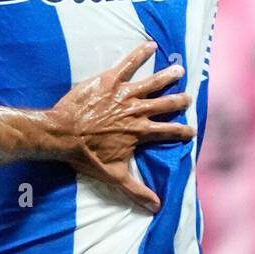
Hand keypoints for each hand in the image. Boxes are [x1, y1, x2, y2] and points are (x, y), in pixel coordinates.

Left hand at [51, 42, 194, 211]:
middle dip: (179, 101)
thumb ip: (136, 190)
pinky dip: (140, 54)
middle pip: (165, 104)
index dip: (182, 132)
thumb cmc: (86, 154)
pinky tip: (150, 46)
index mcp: (140, 132)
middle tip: (188, 97)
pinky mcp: (109, 80)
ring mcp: (124, 94)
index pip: (168, 132)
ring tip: (179, 71)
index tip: (192, 131)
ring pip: (152, 83)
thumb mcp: (114, 175)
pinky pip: (128, 64)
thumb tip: (157, 207)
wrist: (63, 133)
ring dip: (167, 77)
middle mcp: (137, 111)